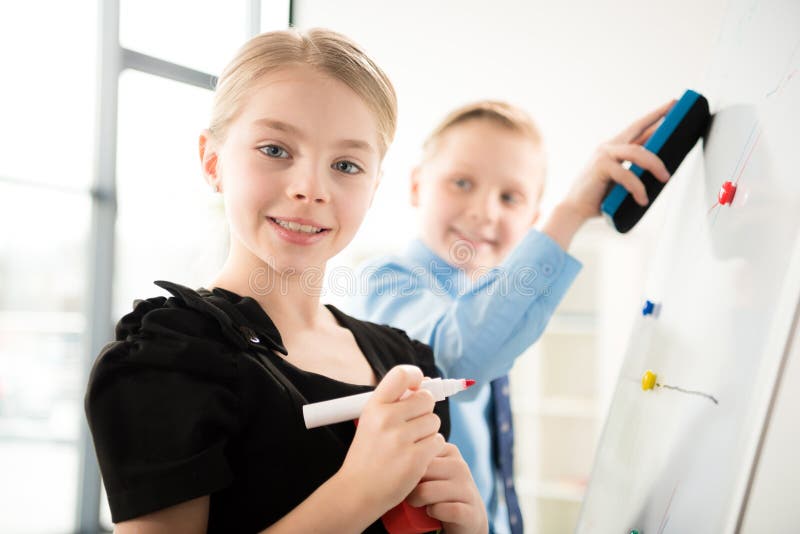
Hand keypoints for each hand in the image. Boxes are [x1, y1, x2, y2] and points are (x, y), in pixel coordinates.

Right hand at [337, 365, 445, 513]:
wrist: (357, 491)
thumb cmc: (367, 455)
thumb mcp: (370, 422)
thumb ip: (392, 404)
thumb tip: (422, 386)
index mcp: (374, 406)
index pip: (401, 374)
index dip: (415, 376)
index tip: (417, 386)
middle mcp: (387, 418)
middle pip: (426, 399)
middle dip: (425, 411)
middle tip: (413, 425)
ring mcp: (401, 439)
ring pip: (434, 421)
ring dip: (428, 432)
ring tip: (411, 444)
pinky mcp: (416, 458)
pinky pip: (438, 441)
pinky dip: (431, 449)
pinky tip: (416, 456)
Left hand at [406, 443, 487, 533]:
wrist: (468, 516)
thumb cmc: (439, 490)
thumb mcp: (430, 469)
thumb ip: (416, 455)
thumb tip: (387, 450)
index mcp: (449, 451)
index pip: (416, 450)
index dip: (402, 464)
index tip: (399, 473)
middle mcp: (459, 466)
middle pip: (419, 470)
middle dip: (407, 484)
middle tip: (405, 492)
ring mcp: (466, 488)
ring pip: (426, 491)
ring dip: (416, 500)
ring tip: (416, 503)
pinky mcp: (470, 511)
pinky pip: (440, 510)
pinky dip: (431, 513)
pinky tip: (432, 513)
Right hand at [561, 100, 674, 221]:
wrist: (575, 210)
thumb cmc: (598, 198)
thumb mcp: (621, 182)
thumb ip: (635, 171)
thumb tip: (660, 169)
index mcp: (613, 149)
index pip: (637, 129)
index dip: (653, 117)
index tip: (671, 105)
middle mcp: (608, 147)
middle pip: (637, 128)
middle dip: (657, 117)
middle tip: (675, 108)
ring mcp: (603, 155)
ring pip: (637, 152)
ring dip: (655, 164)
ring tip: (665, 177)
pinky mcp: (600, 167)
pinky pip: (627, 174)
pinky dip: (637, 188)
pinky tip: (642, 199)